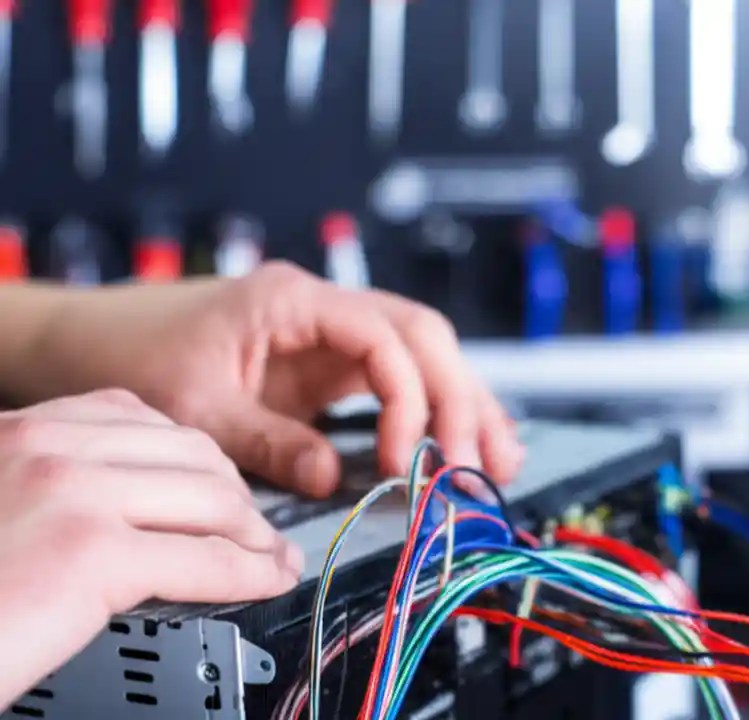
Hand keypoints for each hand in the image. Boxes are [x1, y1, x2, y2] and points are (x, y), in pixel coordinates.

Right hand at [0, 390, 300, 709]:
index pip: (136, 416)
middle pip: (187, 454)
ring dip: (254, 533)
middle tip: (257, 525)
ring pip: (209, 501)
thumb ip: (45, 485)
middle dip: (234, 492)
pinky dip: (250, 572)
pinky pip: (206, 559)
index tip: (217, 481)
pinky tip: (265, 581)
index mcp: (20, 430)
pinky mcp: (95, 556)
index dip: (193, 453)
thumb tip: (122, 498)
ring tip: (270, 556)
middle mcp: (48, 446)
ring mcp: (74, 495)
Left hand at [12, 263, 523, 495]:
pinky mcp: (331, 362)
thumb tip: (334, 479)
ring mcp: (332, 332)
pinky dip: (432, 411)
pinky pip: (399, 378)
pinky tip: (461, 443)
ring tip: (499, 459)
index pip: (383, 337)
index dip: (407, 398)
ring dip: (463, 404)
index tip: (404, 458)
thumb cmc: (138, 355)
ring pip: (423, 355)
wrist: (99, 339)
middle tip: (477, 463)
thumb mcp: (196, 408)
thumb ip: (268, 442)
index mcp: (293, 300)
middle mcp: (324, 308)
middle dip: (459, 398)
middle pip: (422, 337)